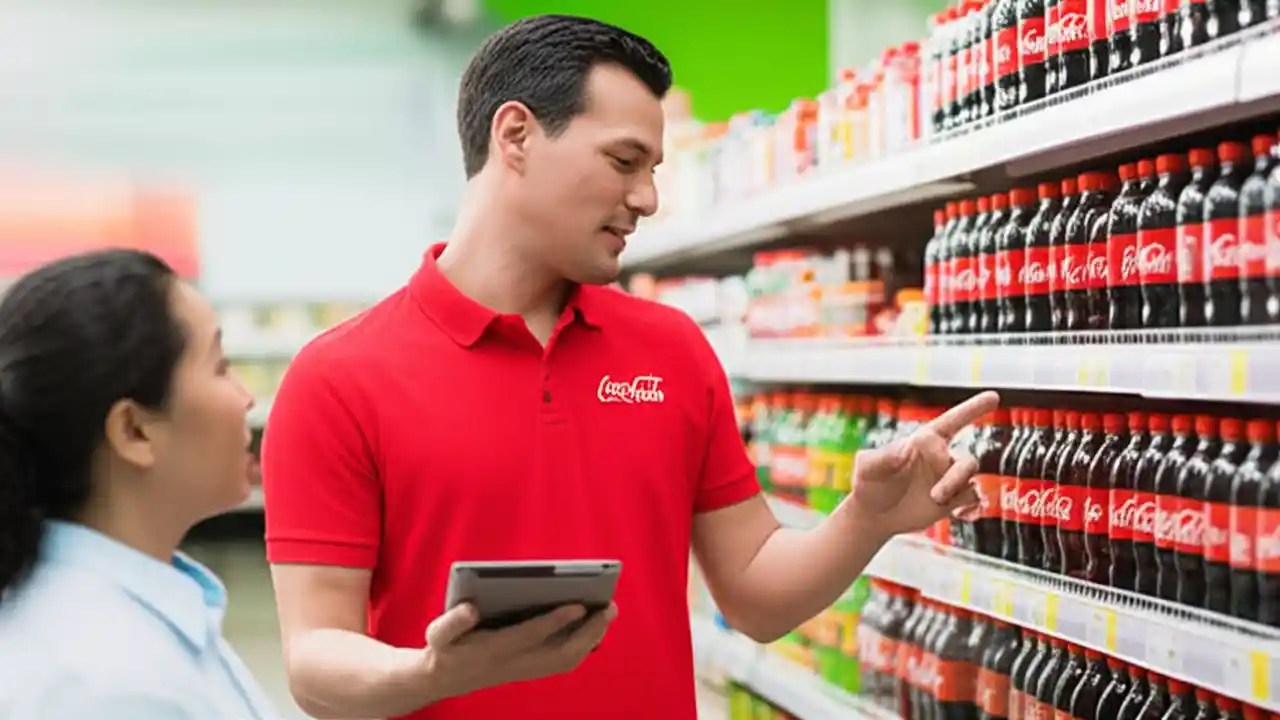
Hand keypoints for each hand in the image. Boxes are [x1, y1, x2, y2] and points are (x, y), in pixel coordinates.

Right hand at [418, 603, 617, 701]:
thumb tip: (471, 609)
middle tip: (609, 607)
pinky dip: (583, 645)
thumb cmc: (443, 649)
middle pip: (560, 654)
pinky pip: (563, 662)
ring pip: (566, 661)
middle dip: (588, 633)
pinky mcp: (531, 670)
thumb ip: (451, 623)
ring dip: (590, 639)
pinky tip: (593, 626)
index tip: (578, 604)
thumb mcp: (436, 635)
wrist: (442, 679)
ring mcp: (525, 670)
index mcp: (492, 651)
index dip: (554, 621)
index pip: (528, 636)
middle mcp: (514, 664)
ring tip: (607, 613)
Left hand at [848, 391, 1000, 537]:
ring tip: (936, 502)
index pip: (954, 421)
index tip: (994, 396)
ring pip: (971, 481)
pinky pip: (974, 499)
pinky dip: (973, 507)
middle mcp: (941, 458)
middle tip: (935, 496)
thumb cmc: (869, 483)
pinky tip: (962, 514)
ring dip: (960, 493)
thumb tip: (905, 448)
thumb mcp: (868, 466)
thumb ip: (883, 456)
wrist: (872, 514)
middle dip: (956, 478)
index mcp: (925, 441)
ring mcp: (948, 480)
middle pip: (968, 461)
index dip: (973, 408)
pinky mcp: (951, 501)